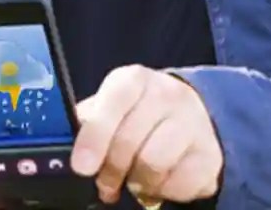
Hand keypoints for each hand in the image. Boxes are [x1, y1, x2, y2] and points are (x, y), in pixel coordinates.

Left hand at [71, 65, 222, 205]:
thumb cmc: (139, 117)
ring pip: (154, 163)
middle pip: (129, 142)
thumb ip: (88, 124)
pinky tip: (162, 180)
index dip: (95, 135)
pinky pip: (179, 182)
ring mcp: (193, 121)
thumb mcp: (111, 110)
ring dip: (139, 181)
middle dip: (111, 171)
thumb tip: (60, 148)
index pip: (114, 101)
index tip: (82, 166)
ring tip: (136, 179)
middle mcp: (166, 94)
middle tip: (105, 184)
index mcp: (134, 80)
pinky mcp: (210, 152)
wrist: (194, 118)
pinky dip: (165, 190)